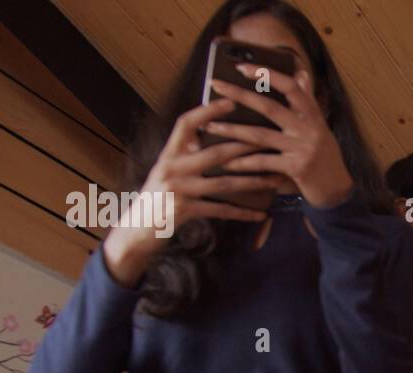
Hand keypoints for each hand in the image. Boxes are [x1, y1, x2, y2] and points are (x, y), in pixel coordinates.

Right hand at [103, 98, 277, 287]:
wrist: (136, 230)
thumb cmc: (156, 198)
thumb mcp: (166, 172)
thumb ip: (186, 157)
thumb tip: (214, 141)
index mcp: (168, 154)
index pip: (186, 124)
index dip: (208, 111)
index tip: (231, 102)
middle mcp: (172, 168)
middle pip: (215, 153)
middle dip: (246, 148)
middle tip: (272, 143)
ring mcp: (179, 190)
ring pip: (224, 183)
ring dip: (253, 181)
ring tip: (275, 179)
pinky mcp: (185, 211)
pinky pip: (220, 210)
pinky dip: (242, 213)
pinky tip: (261, 214)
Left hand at [206, 65, 353, 207]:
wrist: (338, 190)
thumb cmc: (326, 157)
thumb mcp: (320, 126)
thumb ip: (308, 101)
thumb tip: (300, 73)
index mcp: (312, 116)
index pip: (291, 87)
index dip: (267, 75)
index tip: (243, 67)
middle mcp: (308, 129)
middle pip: (270, 107)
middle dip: (240, 95)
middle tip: (216, 86)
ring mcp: (303, 149)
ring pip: (261, 136)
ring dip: (232, 130)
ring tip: (210, 127)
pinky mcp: (297, 169)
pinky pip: (264, 163)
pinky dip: (244, 163)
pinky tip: (227, 163)